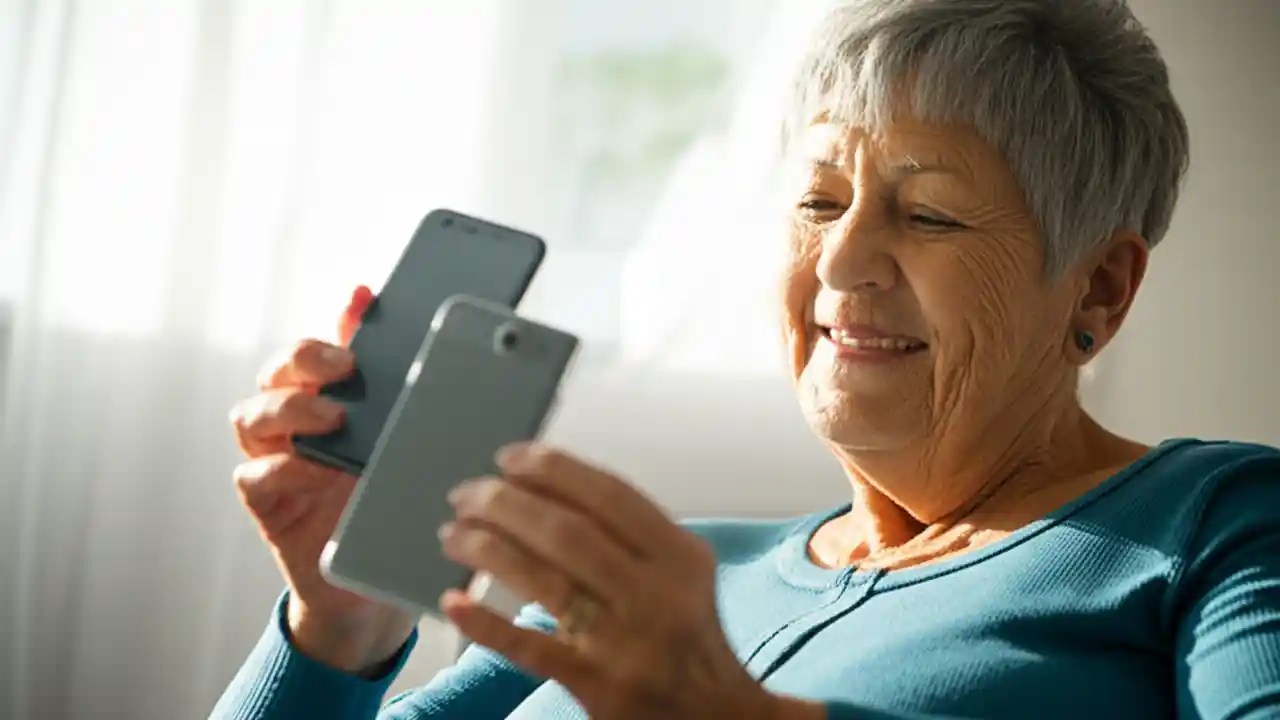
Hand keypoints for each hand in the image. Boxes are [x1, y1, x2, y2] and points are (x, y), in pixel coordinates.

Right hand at [228, 286, 415, 672]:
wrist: (371, 582)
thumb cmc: (387, 500)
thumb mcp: (406, 447)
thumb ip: (410, 398)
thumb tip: (439, 357)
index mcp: (329, 400)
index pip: (323, 346)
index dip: (338, 320)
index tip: (364, 301)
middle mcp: (294, 422)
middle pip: (276, 372)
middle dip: (305, 359)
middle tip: (344, 367)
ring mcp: (275, 460)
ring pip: (252, 416)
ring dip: (289, 410)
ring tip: (332, 419)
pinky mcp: (267, 504)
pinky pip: (253, 476)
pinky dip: (280, 469)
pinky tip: (312, 471)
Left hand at [438, 443, 820, 718]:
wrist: (713, 713)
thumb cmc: (685, 630)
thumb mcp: (682, 570)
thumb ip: (633, 530)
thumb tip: (547, 487)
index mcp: (678, 556)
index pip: (610, 495)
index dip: (555, 470)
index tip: (511, 458)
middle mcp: (654, 594)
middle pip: (568, 532)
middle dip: (507, 504)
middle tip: (466, 494)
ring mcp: (624, 642)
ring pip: (545, 581)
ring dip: (488, 549)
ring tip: (452, 533)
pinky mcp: (597, 685)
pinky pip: (532, 649)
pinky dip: (487, 625)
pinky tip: (454, 602)